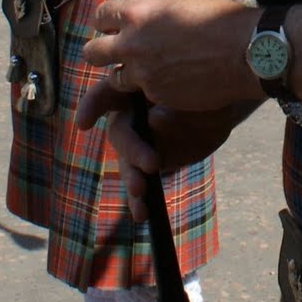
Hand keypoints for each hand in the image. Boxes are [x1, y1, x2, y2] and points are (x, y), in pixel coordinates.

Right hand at [75, 91, 249, 222]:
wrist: (218, 107)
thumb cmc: (201, 88)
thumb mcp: (190, 92)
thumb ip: (170, 106)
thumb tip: (154, 121)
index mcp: (132, 89)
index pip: (106, 94)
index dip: (92, 106)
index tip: (83, 124)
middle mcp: (130, 117)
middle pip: (119, 133)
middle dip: (131, 150)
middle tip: (152, 163)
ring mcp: (137, 143)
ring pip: (127, 162)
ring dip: (132, 178)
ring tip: (141, 190)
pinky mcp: (148, 165)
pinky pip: (139, 183)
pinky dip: (138, 200)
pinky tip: (141, 213)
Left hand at [81, 0, 258, 113]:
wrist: (246, 52)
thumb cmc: (221, 20)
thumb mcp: (182, 2)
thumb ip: (153, 7)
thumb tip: (136, 5)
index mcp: (138, 13)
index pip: (100, 15)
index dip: (105, 21)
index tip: (111, 25)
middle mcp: (133, 43)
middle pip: (93, 51)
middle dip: (100, 51)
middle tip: (115, 52)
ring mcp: (143, 73)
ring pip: (115, 78)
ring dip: (127, 75)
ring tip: (148, 70)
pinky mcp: (156, 96)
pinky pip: (144, 94)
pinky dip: (153, 90)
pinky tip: (173, 82)